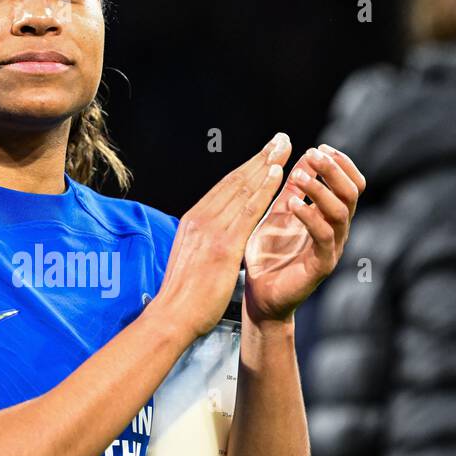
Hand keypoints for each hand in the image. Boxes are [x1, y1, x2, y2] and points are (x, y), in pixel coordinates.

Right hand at [149, 133, 291, 342]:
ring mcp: (211, 230)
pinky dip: (264, 189)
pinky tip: (278, 173)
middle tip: (280, 139)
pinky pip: (248, 210)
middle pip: (235, 181)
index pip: (224, 189)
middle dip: (260, 158)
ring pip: (243, 189)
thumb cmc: (182, 297)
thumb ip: (203, 242)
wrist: (171, 317)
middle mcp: (201, 219)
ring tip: (284, 147)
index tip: (264, 155)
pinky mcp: (223, 245)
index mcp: (193, 221)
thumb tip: (214, 238)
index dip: (247, 169)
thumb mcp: (189, 259)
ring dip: (266, 165)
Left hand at [243, 144, 364, 323]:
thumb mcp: (279, 213)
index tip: (319, 148)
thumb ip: (293, 187)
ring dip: (320, 189)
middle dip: (334, 170)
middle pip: (351, 194)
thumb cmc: (269, 255)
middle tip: (314, 154)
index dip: (340, 164)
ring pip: (340, 213)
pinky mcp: (320, 266)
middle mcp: (337, 231)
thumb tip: (305, 153)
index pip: (351, 184)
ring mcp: (332, 249)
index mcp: (331, 217)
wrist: (260, 296)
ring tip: (298, 175)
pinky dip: (309, 217)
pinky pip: (323, 237)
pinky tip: (293, 204)